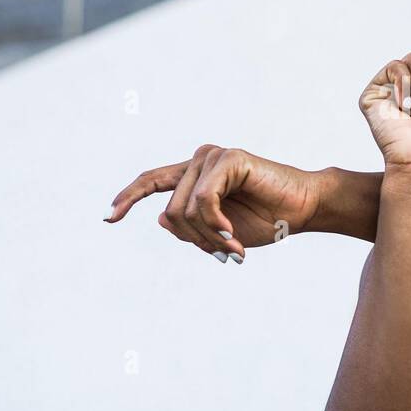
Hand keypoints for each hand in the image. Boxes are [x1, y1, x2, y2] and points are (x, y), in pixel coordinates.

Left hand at [105, 145, 321, 261]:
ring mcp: (213, 156)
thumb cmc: (265, 220)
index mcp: (195, 175)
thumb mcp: (219, 232)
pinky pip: (203, 199)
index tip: (108, 218)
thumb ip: (189, 226)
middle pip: (170, 210)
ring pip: (185, 208)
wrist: (303, 210)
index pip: (151, 181)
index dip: (127, 198)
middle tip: (224, 253)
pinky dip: (215, 223)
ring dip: (208, 235)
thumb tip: (161, 218)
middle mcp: (200, 161)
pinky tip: (231, 234)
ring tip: (232, 246)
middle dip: (195, 239)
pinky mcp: (229, 158)